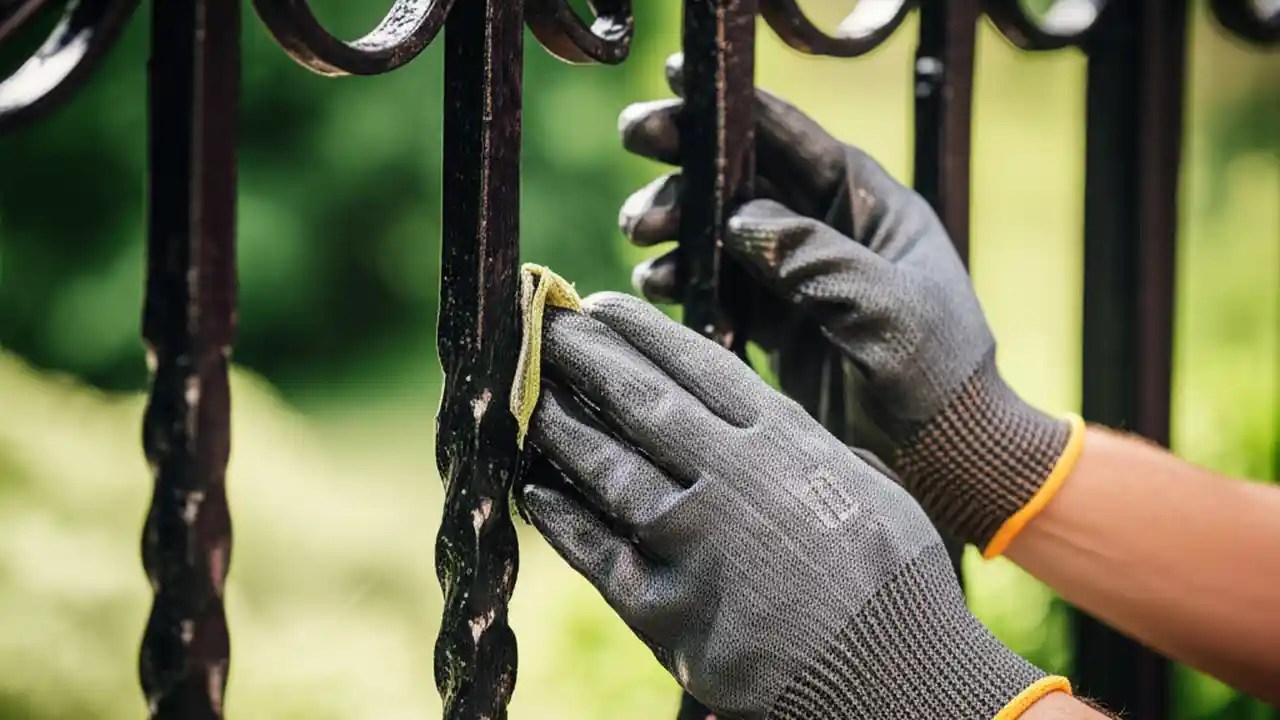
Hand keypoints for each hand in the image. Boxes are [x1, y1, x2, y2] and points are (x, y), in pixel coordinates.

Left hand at [518, 292, 1057, 718]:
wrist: (896, 681)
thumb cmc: (899, 586)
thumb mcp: (876, 490)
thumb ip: (817, 453)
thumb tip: (784, 430)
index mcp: (785, 442)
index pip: (697, 365)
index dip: (639, 332)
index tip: (598, 305)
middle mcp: (731, 479)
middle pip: (639, 401)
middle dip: (582, 357)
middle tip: (540, 327)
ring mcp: (692, 543)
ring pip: (605, 468)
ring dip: (557, 427)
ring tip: (523, 398)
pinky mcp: (666, 610)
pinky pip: (595, 553)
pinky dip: (559, 520)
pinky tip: (532, 493)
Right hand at [618, 55, 1079, 554]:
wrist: (940, 453)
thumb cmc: (934, 371)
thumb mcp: (882, 306)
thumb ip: (813, 257)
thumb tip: (737, 220)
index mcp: (868, 205)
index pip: (794, 139)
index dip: (736, 105)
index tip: (678, 78)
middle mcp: (827, 230)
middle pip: (745, 174)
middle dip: (689, 156)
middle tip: (636, 136)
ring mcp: (797, 276)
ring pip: (719, 228)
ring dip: (676, 222)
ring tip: (642, 234)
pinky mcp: (774, 322)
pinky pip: (716, 286)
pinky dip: (684, 280)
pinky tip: (662, 285)